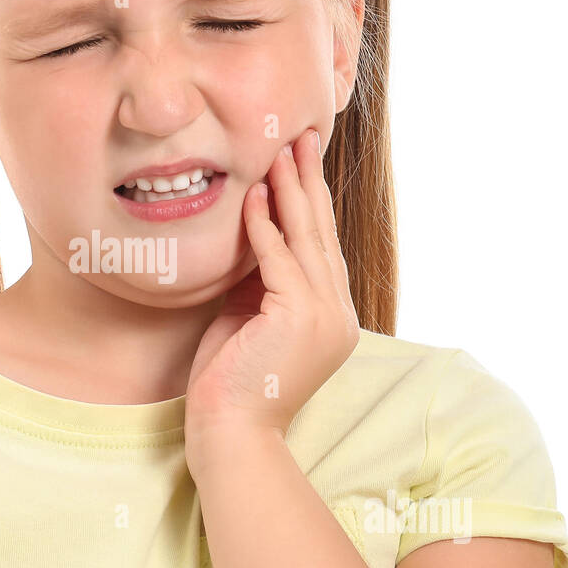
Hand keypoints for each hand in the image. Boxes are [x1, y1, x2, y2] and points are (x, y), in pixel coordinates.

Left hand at [184, 126, 359, 458]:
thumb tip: (252, 234)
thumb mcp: (249, 319)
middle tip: (301, 136)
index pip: (321, 247)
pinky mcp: (300, 318)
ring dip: (291, 191)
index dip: (312, 201)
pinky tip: (256, 195)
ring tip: (280, 151)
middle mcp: (338, 314)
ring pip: (306, 240)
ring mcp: (325, 317)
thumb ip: (259, 281)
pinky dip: (266, 226)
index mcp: (332, 316)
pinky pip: (280, 260)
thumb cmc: (230, 380)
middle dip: (310, 182)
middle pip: (322, 234)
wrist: (229, 431)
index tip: (300, 161)